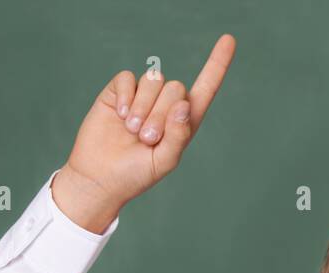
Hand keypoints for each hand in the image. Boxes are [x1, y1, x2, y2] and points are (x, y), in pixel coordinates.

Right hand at [51, 33, 236, 231]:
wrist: (99, 177)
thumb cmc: (134, 174)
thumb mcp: (163, 162)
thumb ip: (178, 136)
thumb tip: (183, 105)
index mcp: (182, 122)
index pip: (205, 89)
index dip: (217, 65)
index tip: (229, 39)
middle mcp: (165, 105)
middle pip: (176, 87)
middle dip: (161, 114)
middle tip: (146, 139)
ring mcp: (141, 96)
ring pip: (154, 80)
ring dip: (143, 108)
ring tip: (131, 131)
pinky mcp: (118, 91)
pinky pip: (128, 78)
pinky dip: (125, 96)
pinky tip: (119, 115)